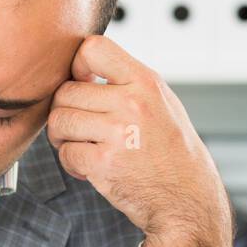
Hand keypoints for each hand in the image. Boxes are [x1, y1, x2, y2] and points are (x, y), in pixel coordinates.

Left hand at [46, 35, 232, 246]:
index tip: (85, 85)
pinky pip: (65, 153)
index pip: (92, 48)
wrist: (186, 199)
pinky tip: (89, 168)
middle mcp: (132, 103)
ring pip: (59, 121)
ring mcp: (118, 133)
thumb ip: (126, 82)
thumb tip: (80, 67)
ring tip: (82, 146)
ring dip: (62, 137)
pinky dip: (71, 163)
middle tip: (79, 129)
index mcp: (146, 82)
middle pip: (66, 91)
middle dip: (65, 111)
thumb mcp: (161, 103)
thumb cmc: (171, 151)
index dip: (77, 66)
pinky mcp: (104, 164)